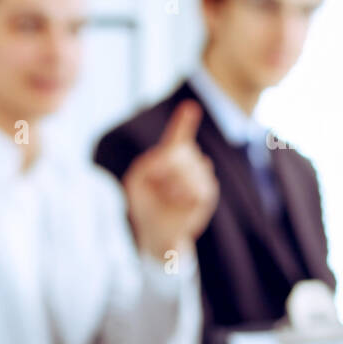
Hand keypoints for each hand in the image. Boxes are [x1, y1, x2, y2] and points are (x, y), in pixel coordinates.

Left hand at [122, 100, 218, 260]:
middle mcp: (189, 163)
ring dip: (173, 185)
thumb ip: (146, 164)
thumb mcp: (136, 183)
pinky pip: (197, 187)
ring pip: (190, 168)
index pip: (178, 137)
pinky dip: (183, 195)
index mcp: (170, 158)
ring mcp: (201, 177)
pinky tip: (179, 202)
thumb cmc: (145, 206)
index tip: (190, 108)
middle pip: (178, 152)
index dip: (183, 123)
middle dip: (163, 168)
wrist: (158, 235)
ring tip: (169, 197)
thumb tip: (170, 154)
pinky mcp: (207, 193)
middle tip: (157, 186)